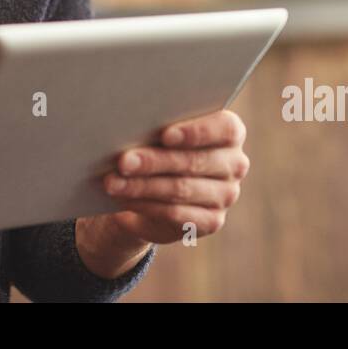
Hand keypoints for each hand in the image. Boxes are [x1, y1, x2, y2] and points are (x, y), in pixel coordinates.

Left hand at [95, 108, 249, 246]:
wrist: (156, 189)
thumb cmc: (157, 146)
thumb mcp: (158, 133)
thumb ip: (156, 127)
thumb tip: (128, 127)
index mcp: (230, 132)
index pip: (226, 129)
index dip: (196, 132)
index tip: (165, 135)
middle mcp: (234, 163)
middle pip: (195, 160)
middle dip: (154, 161)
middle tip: (123, 161)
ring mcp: (226, 195)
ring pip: (181, 188)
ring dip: (142, 186)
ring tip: (112, 182)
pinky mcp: (212, 221)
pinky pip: (176, 214)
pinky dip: (146, 205)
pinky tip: (124, 199)